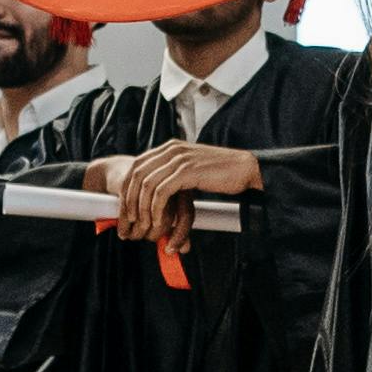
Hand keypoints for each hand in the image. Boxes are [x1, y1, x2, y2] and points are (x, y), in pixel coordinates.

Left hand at [104, 140, 263, 242]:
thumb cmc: (222, 173)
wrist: (246, 169)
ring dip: (141, 207)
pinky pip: (161, 191)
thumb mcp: (193, 168)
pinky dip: (156, 208)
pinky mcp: (187, 171)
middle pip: (137, 173)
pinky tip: (158, 220)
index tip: (125, 207)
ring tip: (142, 224)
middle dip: (129, 200)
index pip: (137, 165)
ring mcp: (179, 158)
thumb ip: (175, 173)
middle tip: (128, 221)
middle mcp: (171, 149)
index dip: (127, 188)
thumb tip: (159, 189)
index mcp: (170, 147)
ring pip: (146, 183)